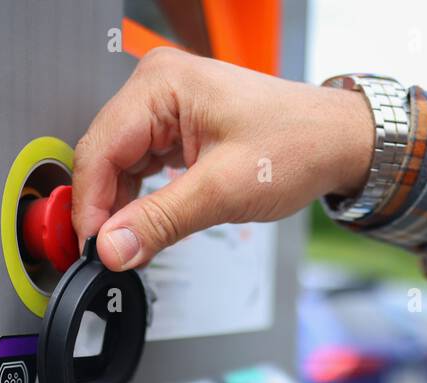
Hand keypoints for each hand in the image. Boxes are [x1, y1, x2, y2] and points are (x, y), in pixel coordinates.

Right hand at [72, 47, 373, 269]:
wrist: (336, 142)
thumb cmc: (297, 144)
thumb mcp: (223, 190)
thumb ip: (161, 221)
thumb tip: (114, 247)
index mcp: (162, 84)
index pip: (100, 148)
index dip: (90, 204)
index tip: (94, 247)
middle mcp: (158, 86)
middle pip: (105, 155)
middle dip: (105, 208)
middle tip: (110, 253)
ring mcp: (167, 106)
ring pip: (120, 164)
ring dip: (122, 206)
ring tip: (131, 243)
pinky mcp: (177, 126)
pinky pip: (142, 165)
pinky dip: (141, 198)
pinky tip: (146, 223)